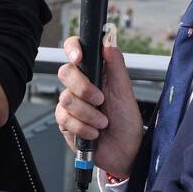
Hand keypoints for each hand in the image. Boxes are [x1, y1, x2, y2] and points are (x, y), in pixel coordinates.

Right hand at [54, 34, 143, 177]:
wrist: (126, 151)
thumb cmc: (127, 120)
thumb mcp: (125, 90)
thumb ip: (116, 64)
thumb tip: (108, 40)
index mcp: (94, 72)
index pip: (75, 50)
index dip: (72, 49)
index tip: (79, 58)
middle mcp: (79, 85)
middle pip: (65, 72)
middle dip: (84, 88)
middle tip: (101, 100)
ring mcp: (70, 104)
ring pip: (66, 98)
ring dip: (89, 114)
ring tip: (103, 122)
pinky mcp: (65, 123)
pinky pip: (65, 119)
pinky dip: (84, 127)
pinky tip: (95, 132)